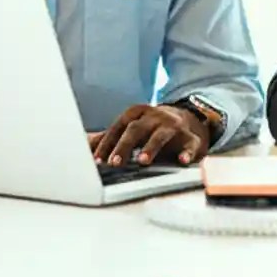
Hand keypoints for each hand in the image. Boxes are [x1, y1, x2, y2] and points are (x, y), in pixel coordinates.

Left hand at [90, 104, 209, 166]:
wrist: (187, 120)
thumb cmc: (152, 128)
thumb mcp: (132, 128)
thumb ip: (110, 138)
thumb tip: (84, 145)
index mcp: (138, 113)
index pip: (119, 127)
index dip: (108, 143)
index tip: (98, 159)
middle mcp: (156, 116)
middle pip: (137, 129)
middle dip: (124, 146)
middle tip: (114, 163)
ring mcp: (175, 126)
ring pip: (162, 135)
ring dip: (151, 147)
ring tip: (143, 161)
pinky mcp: (192, 138)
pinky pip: (190, 145)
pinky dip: (187, 152)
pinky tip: (182, 160)